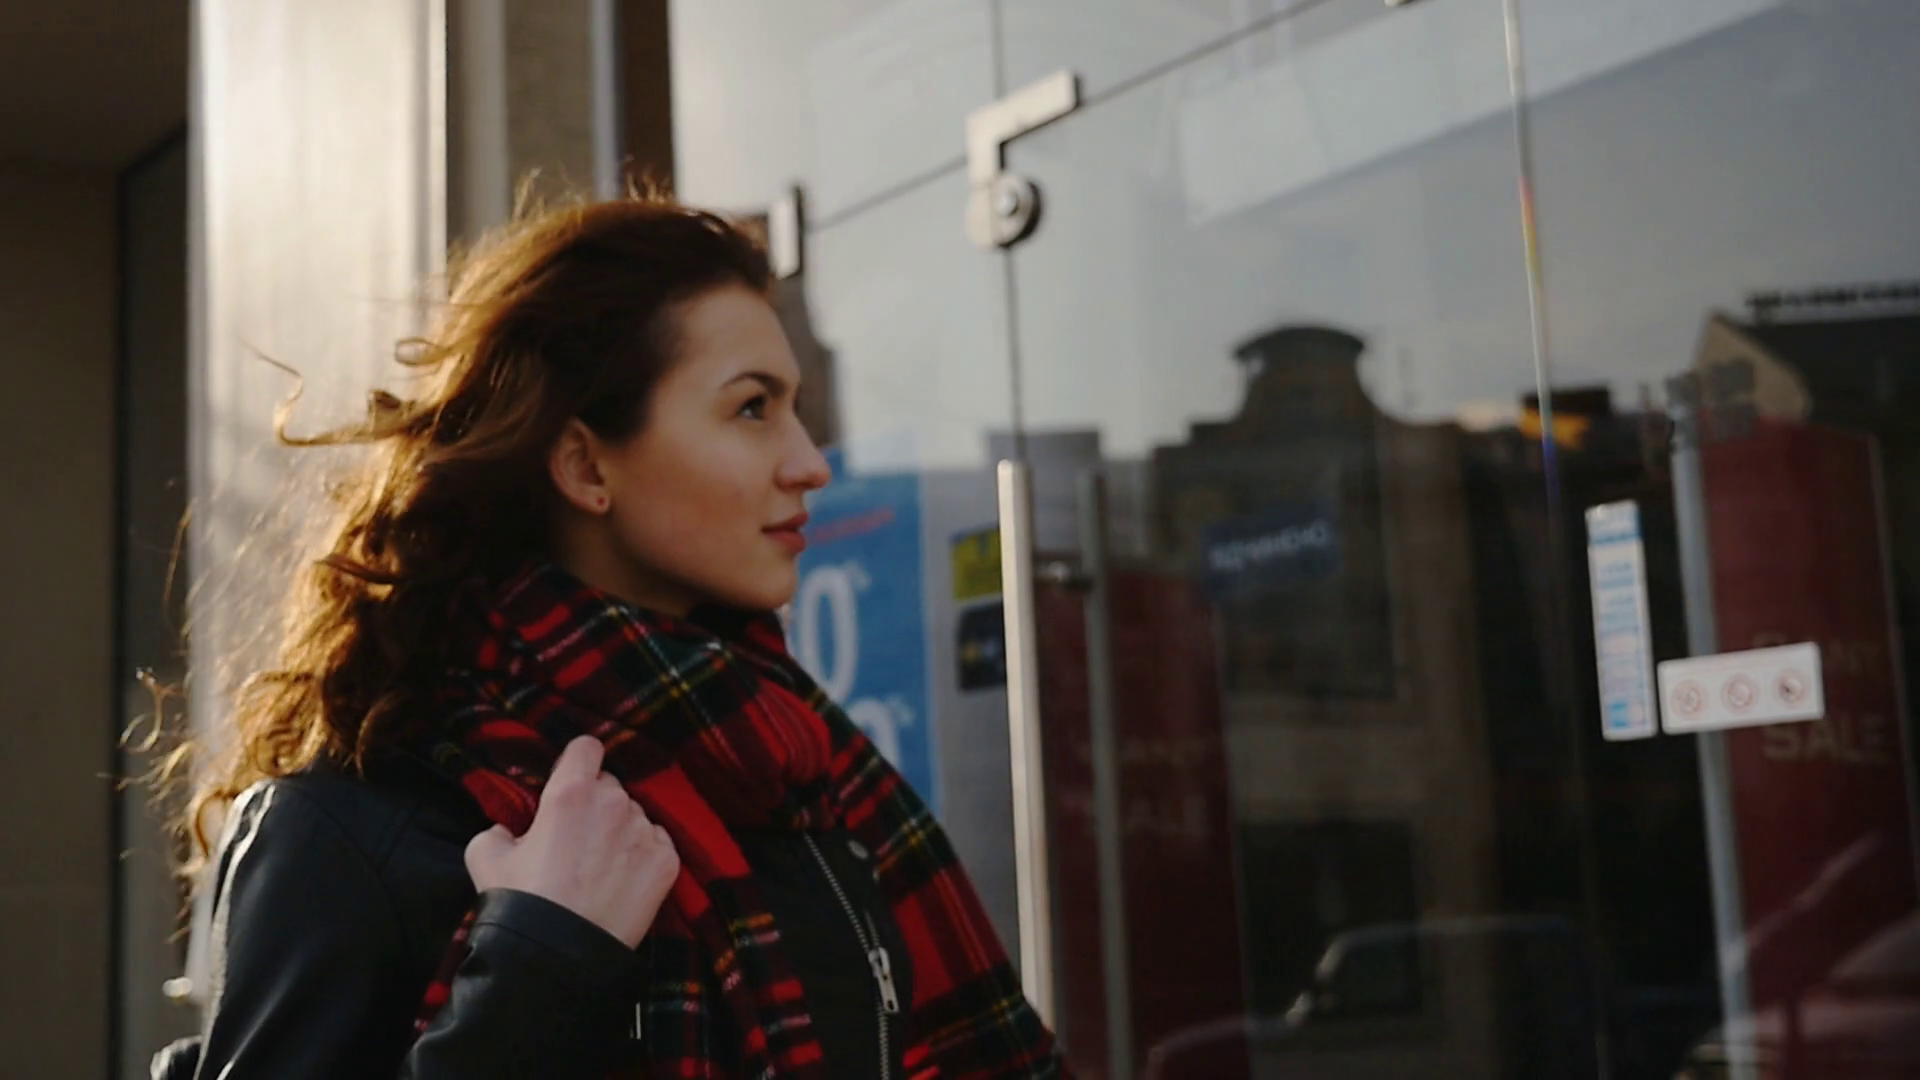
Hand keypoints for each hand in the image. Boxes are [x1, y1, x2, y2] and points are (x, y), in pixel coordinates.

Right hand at [464, 736, 679, 947]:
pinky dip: (643, 855)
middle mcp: (614, 803)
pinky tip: (623, 880)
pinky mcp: (666, 862)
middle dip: (596, 804)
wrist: (560, 957)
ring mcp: (644, 832)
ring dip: (621, 831)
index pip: (586, 747)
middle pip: (610, 786)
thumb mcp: (485, 858)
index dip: (577, 762)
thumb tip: (507, 831)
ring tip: (600, 868)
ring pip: (635, 815)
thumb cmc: (521, 904)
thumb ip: (497, 830)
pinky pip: (658, 843)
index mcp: (570, 793)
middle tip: (578, 839)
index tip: (571, 780)